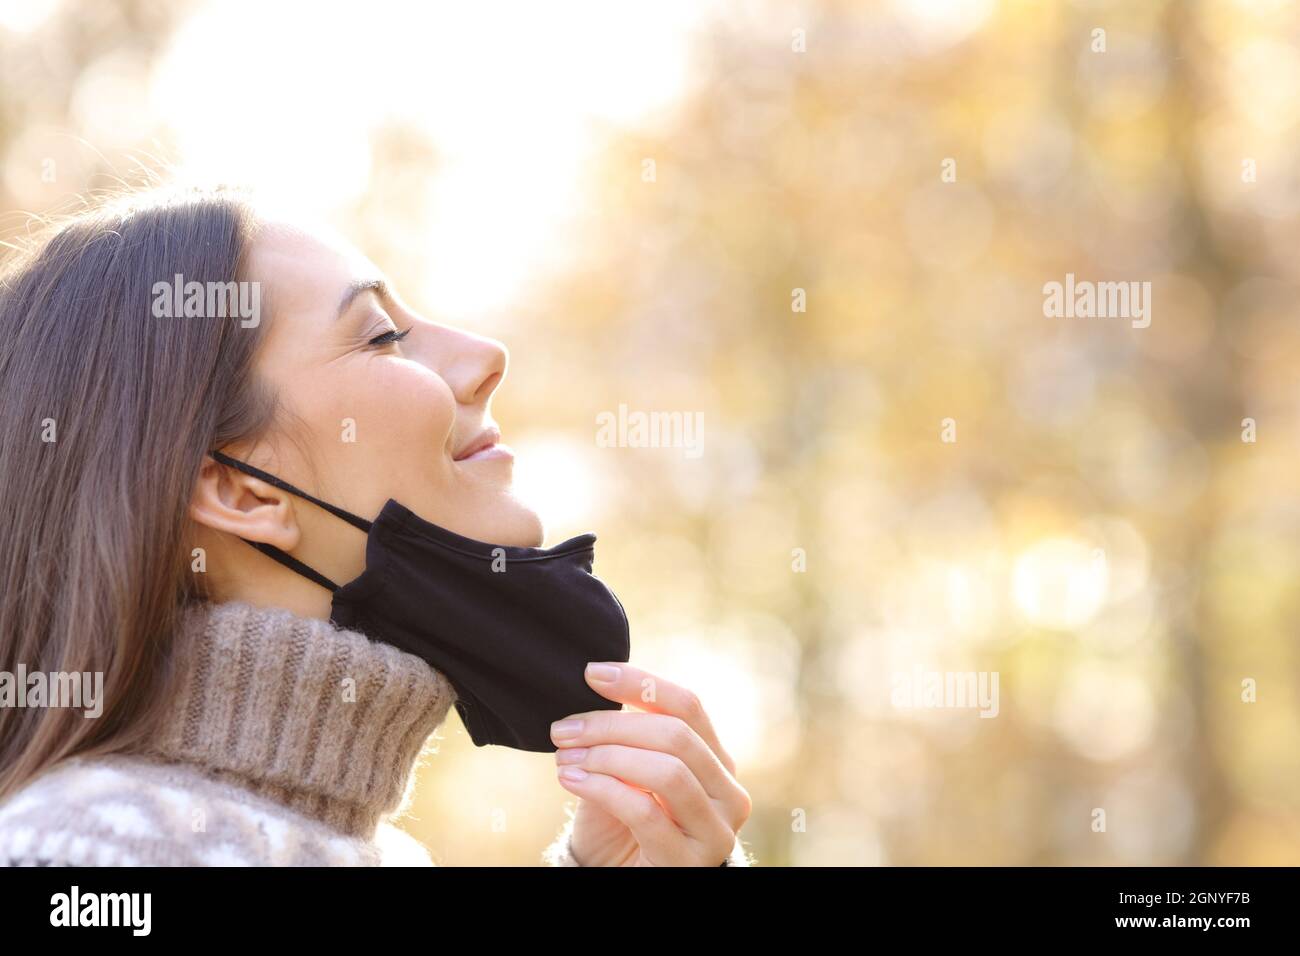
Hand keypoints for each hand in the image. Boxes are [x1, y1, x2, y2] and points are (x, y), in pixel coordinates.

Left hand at [551, 661, 751, 865]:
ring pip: (667, 771)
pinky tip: (571, 780)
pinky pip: (645, 812)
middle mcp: (729, 793)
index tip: (592, 674)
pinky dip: (602, 789)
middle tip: (564, 728)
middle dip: (612, 725)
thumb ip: (627, 737)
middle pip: (676, 735)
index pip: (688, 706)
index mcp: (717, 761)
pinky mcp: (690, 862)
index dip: (641, 683)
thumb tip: (598, 684)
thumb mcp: (627, 772)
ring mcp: (716, 831)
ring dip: (607, 757)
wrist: (618, 876)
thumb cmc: (623, 824)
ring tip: (566, 757)